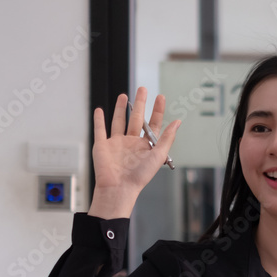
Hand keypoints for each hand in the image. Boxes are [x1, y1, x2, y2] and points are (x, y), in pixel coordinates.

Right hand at [88, 87, 180, 218]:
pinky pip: (100, 129)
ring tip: (124, 95)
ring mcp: (116, 143)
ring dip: (120, 108)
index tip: (160, 97)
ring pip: (118, 121)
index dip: (157, 110)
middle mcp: (131, 142)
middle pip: (136, 118)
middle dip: (140, 103)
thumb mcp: (159, 155)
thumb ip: (167, 138)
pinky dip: (99, 120)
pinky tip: (100, 110)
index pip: (153, 123)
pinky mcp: (102, 145)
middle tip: (142, 89)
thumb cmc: (140, 176)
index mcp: (145, 145)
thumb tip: (178, 122)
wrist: (119, 187)